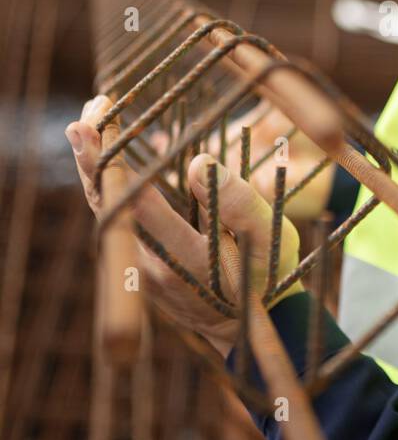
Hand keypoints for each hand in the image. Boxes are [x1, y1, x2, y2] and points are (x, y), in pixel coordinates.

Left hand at [66, 97, 301, 358]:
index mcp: (188, 262)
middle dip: (94, 158)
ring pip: (108, 212)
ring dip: (96, 166)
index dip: (116, 163)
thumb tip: (198, 161)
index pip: (139, 207)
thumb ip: (238, 204)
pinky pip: (117, 217)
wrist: (243, 325)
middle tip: (85, 114)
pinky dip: (109, 181)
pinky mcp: (137, 264)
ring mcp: (140, 269)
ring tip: (90, 120)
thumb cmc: (264, 274)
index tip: (99, 124)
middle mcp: (153, 268)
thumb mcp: (269, 240)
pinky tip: (107, 148)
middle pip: (110, 207)